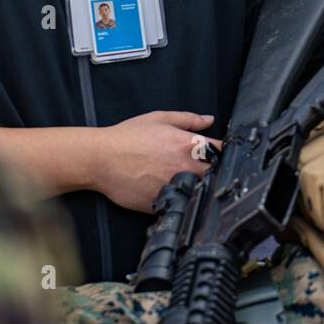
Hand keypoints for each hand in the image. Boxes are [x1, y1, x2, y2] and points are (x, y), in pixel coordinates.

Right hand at [92, 111, 222, 212]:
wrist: (100, 158)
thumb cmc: (127, 137)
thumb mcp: (160, 119)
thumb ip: (188, 119)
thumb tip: (209, 120)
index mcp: (189, 145)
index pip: (221, 150)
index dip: (222, 153)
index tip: (219, 155)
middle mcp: (185, 167)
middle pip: (215, 174)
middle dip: (214, 172)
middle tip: (204, 170)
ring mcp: (175, 187)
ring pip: (199, 191)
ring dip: (199, 187)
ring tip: (188, 182)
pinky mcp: (161, 203)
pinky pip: (179, 204)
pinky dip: (180, 200)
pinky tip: (172, 194)